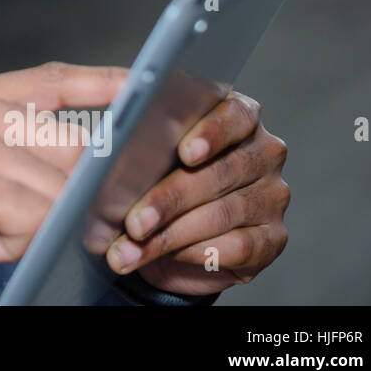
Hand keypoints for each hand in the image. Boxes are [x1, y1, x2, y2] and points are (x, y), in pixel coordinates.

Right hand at [0, 61, 127, 303]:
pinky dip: (15, 242)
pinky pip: (34, 218)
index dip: (100, 84)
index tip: (141, 85)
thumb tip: (86, 161)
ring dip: (29, 226)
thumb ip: (12, 147)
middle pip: (66, 144)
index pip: (49, 82)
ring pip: (54, 189)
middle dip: (72, 190)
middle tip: (39, 219)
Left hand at [105, 90, 289, 294]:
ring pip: (223, 213)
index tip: (184, 153)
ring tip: (133, 245)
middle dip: (170, 199)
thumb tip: (96, 140)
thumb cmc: (158, 178)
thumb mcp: (142, 152)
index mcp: (237, 116)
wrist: (176, 235)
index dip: (210, 133)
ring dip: (171, 233)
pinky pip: (239, 246)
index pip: (234, 115)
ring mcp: (272, 195)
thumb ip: (130, 138)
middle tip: (134, 221)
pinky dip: (196, 252)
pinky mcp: (273, 237)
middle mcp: (263, 152)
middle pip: (221, 171)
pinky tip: (167, 254)